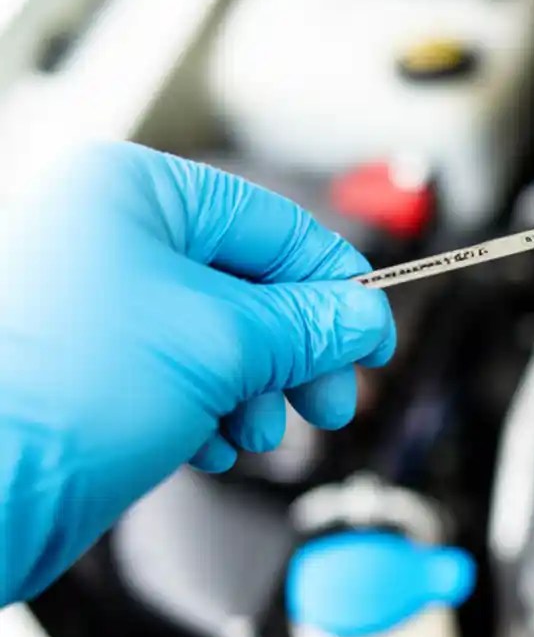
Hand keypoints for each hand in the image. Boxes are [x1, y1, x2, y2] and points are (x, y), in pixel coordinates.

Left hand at [0, 142, 395, 604]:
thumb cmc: (59, 396)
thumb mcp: (222, 346)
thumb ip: (309, 327)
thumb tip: (363, 318)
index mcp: (131, 193)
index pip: (274, 225)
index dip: (335, 286)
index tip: (371, 338)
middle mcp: (107, 234)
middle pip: (251, 285)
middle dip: (295, 352)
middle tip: (328, 398)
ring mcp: (94, 300)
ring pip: (221, 335)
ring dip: (254, 390)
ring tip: (250, 431)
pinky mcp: (89, 363)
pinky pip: (180, 372)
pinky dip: (211, 410)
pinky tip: (209, 443)